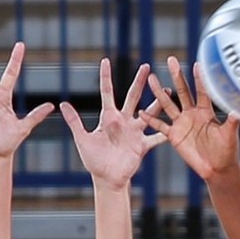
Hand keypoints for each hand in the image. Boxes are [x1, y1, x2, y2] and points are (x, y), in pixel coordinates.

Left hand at [60, 58, 166, 189]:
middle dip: (140, 82)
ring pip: (149, 113)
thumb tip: (63, 104)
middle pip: (133, 97)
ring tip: (168, 90)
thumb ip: (75, 122)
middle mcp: (124, 121)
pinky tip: (176, 125)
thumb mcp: (83, 139)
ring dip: (158, 102)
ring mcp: (135, 132)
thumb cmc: (93, 160)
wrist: (107, 178)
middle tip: (147, 67)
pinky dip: (166, 132)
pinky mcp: (143, 145)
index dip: (106, 76)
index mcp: (108, 117)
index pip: (107, 92)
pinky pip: (157, 137)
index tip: (105, 60)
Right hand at [141, 56, 239, 180]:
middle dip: (177, 76)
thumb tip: (239, 111)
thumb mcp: (230, 135)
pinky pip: (161, 126)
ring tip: (151, 78)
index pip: (202, 91)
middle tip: (171, 59)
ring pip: (168, 104)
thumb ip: (233, 122)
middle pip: (182, 92)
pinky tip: (142, 112)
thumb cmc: (228, 152)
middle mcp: (193, 114)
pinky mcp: (175, 136)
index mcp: (206, 112)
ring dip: (159, 92)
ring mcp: (182, 124)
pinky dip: (151, 120)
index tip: (197, 63)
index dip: (200, 79)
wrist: (217, 169)